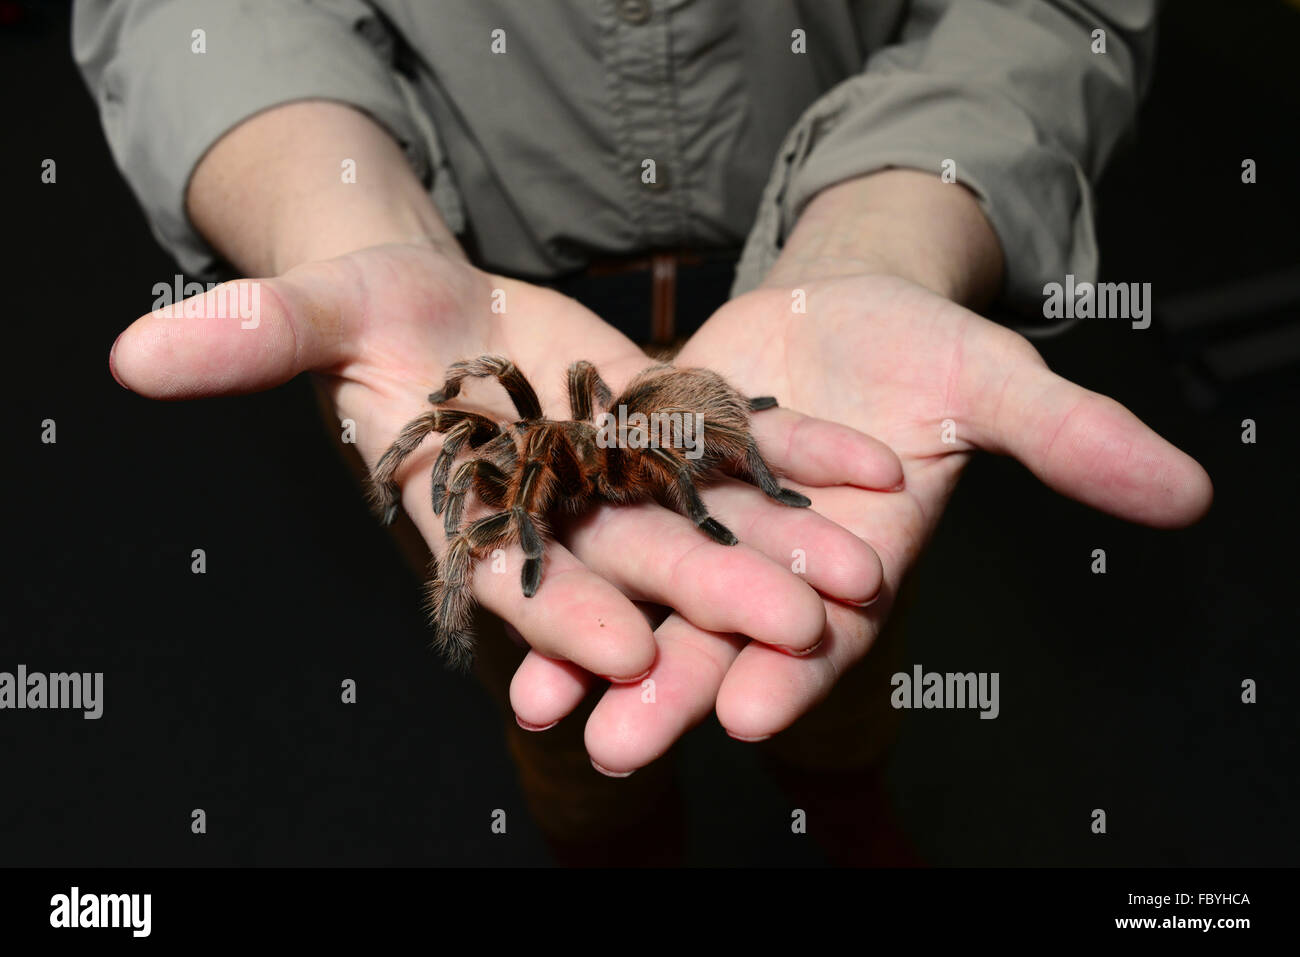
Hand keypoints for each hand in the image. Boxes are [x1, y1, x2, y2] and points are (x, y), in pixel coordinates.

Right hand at [110, 242, 900, 698]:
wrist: (447, 308)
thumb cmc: (371, 318)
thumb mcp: (317, 313)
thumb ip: (251, 340)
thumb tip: (135, 359)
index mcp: (465, 513)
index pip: (512, 575)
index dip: (560, 614)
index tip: (624, 649)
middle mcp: (553, 514)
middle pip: (634, 563)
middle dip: (709, 597)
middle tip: (791, 630)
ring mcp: (618, 480)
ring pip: (708, 520)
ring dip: (782, 544)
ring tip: (862, 571)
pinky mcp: (665, 435)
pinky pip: (741, 446)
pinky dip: (800, 455)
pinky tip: (869, 466)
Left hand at [549, 269, 1207, 763]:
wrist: (840, 309)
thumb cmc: (925, 350)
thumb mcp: (995, 384)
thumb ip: (1072, 441)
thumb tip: (1190, 496)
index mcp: (852, 560)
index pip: (824, 632)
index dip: (790, 670)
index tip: (747, 713)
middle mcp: (770, 560)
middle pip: (720, 636)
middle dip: (672, 689)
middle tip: (620, 746)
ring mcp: (699, 522)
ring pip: (643, 597)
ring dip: (590, 651)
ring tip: (536, 704)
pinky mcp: (641, 473)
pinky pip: (593, 521)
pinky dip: (555, 557)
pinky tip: (497, 587)